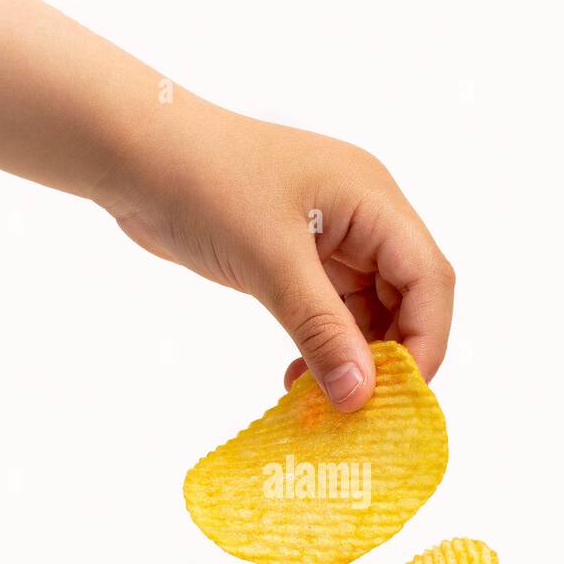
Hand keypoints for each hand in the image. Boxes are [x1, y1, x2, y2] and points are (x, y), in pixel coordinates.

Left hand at [96, 101, 454, 410]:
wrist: (135, 155)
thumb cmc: (204, 184)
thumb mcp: (269, 262)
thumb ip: (321, 330)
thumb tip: (361, 395)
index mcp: (373, 200)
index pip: (428, 279)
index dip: (424, 341)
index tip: (396, 398)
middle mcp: (363, 217)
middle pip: (406, 299)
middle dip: (390, 357)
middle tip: (360, 408)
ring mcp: (331, 237)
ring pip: (367, 312)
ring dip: (352, 359)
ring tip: (323, 403)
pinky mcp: (297, 257)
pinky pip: (329, 313)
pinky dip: (322, 348)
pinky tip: (299, 380)